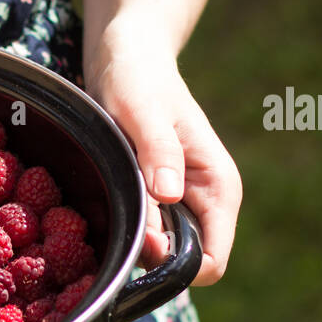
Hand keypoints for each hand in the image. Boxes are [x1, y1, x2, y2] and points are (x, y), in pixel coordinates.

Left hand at [85, 16, 241, 284]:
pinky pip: (144, 233)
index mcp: (218, 188)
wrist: (128, 56)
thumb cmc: (138, 77)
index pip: (211, 262)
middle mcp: (205, 203)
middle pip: (182, 264)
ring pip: (160, 252)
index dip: (174, 266)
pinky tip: (103, 204)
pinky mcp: (157, 200)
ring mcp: (182, 204)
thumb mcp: (142, 109)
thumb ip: (157, 151)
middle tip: (113, 216)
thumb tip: (169, 196)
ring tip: (107, 201)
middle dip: (147, 256)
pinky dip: (123, 228)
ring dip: (131, 241)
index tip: (138, 239)